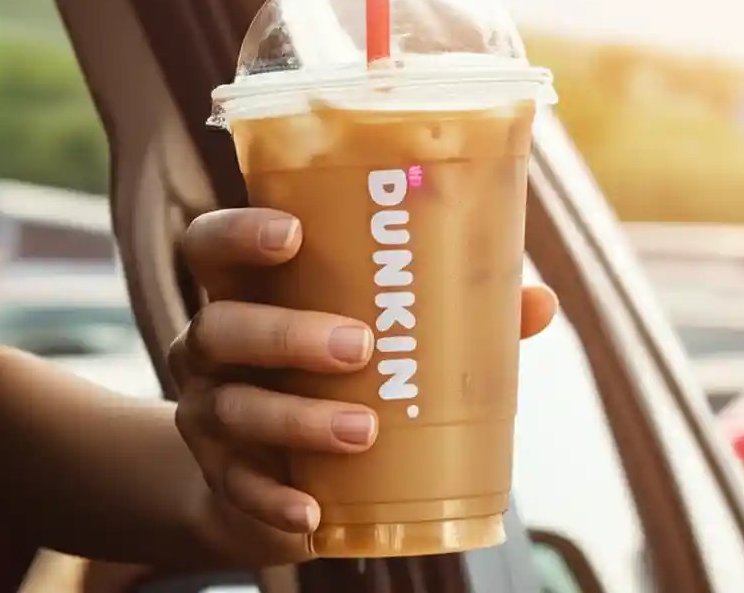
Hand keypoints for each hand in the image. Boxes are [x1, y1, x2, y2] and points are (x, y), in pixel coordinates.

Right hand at [169, 208, 557, 563]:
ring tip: (364, 430)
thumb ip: (448, 315)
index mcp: (244, 292)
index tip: (294, 235)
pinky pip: (239, 487)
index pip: (211, 246)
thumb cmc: (332, 377)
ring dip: (298, 419)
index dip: (239, 232)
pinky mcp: (220, 476)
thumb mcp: (374, 338)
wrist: (269, 476)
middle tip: (361, 346)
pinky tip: (313, 511)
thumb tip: (537, 301)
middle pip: (221, 327)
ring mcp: (206, 413)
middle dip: (286, 334)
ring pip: (233, 408)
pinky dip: (276, 499)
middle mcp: (210, 347)